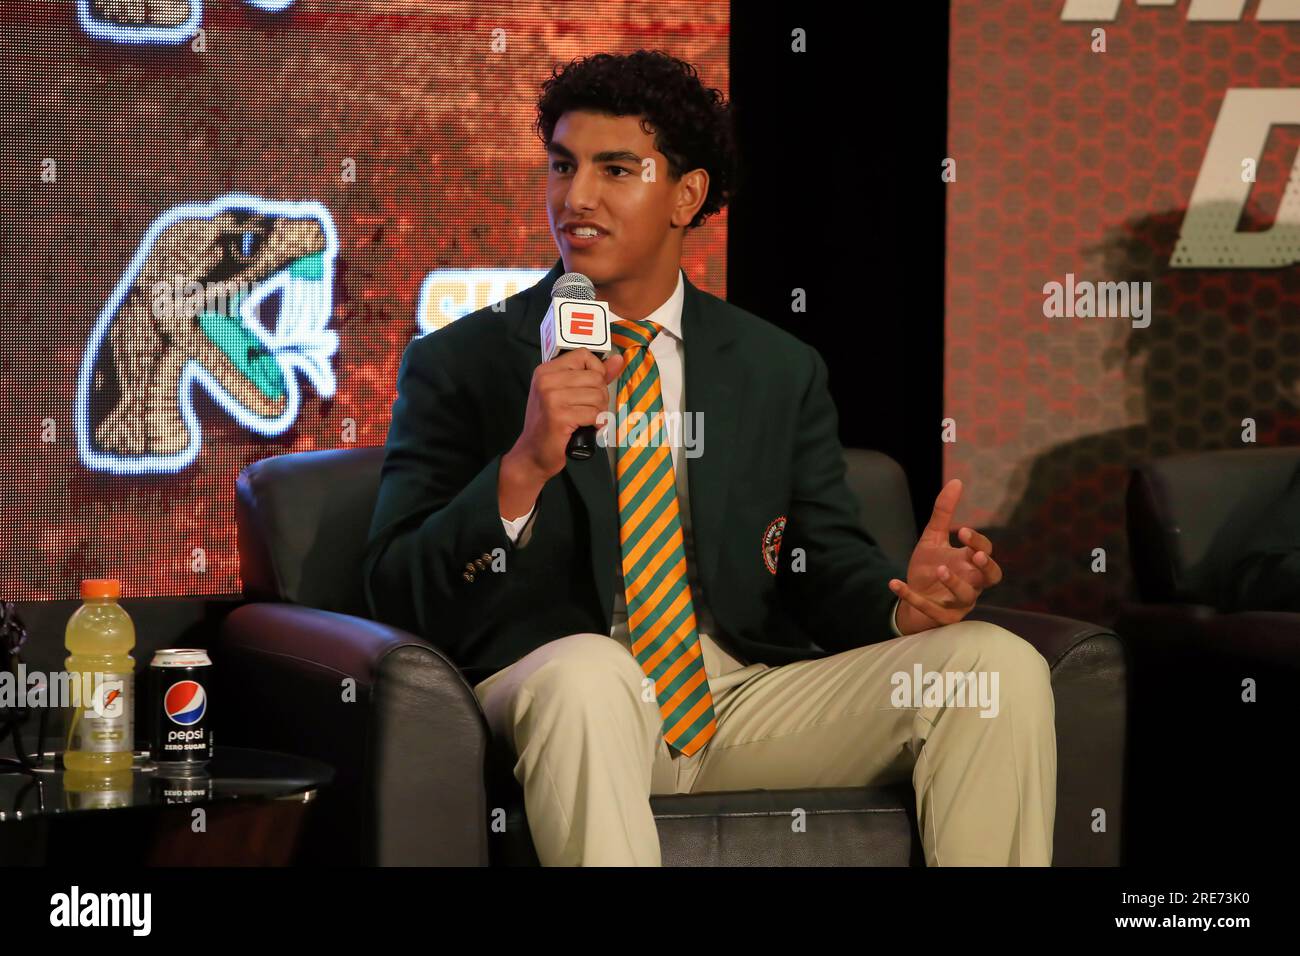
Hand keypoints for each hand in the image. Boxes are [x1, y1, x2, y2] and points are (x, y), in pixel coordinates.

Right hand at [499, 348, 623, 516]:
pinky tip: (588, 428)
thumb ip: (594, 375)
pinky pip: (593, 414)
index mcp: (546, 370)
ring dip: (599, 411)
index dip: (597, 371)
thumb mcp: (568, 394)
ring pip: (597, 396)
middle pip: (595, 377)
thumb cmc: (551, 424)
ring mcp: (551, 398)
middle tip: (589, 410)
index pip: (584, 355)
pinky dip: (596, 423)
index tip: (592, 387)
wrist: (533, 454)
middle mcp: (546, 380)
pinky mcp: (559, 416)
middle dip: (600, 396)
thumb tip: (618, 359)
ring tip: (587, 419)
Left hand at [889, 478, 1002, 634]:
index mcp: (970, 564)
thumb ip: (943, 513)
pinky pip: (931, 611)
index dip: (978, 543)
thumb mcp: (932, 539)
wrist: (910, 601)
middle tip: (973, 555)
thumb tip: (957, 481)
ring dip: (954, 582)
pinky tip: (894, 582)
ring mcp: (958, 604)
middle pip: (992, 577)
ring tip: (938, 568)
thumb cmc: (928, 569)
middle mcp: (971, 584)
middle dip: (986, 566)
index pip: (985, 552)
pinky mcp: (941, 618)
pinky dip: (912, 597)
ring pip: (967, 596)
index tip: (961, 531)